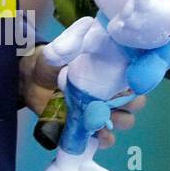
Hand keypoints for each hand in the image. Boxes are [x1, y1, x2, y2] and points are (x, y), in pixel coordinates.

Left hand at [19, 48, 145, 148]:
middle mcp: (112, 93)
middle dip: (130, 103)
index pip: (137, 78)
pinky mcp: (89, 128)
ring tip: (102, 116)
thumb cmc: (51, 63)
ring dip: (117, 120)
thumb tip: (82, 31)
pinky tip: (96, 133)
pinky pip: (105, 139)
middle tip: (114, 99)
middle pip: (135, 103)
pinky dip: (103, 138)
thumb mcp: (59, 49)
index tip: (132, 79)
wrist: (30, 82)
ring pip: (124, 121)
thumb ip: (70, 42)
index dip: (139, 80)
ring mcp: (102, 112)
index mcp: (111, 73)